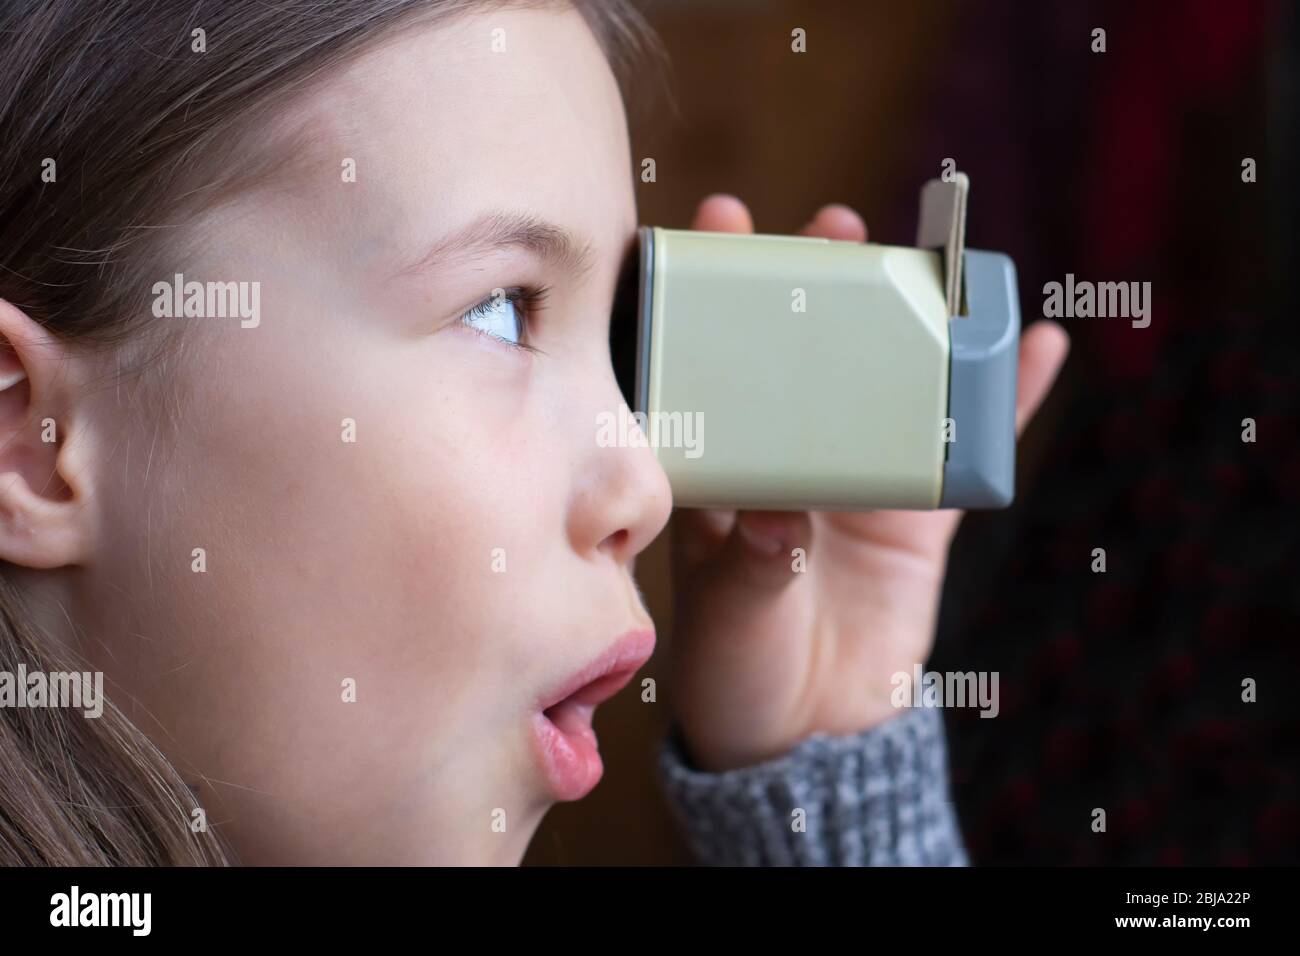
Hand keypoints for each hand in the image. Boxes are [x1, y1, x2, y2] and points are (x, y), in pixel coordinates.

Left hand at [667, 195, 1069, 771]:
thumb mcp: (729, 615)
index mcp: (720, 466)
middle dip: (821, 282)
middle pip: (806, 348)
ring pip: (888, 382)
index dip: (713, 288)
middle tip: (833, 228)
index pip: (710, 359)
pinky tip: (1041, 346)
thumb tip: (776, 517)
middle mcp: (786, 458)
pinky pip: (965, 450)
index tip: (721, 219)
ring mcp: (858, 479)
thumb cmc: (738, 666)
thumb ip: (751, 564)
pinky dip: (1005, 404)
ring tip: (935, 258)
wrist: (805, 734)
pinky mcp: (918, 516)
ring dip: (914, 320)